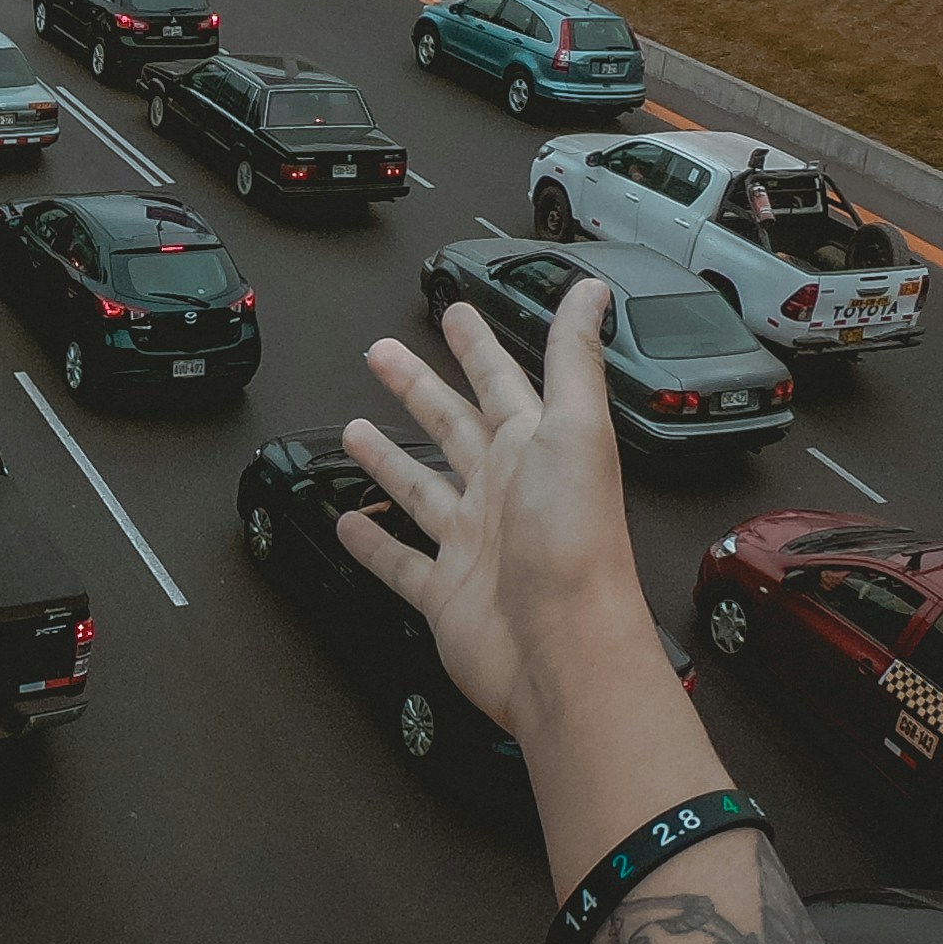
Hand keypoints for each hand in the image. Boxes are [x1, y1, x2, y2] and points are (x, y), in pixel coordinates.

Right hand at [332, 281, 658, 744]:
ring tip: (355, 429)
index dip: (477, 346)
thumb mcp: (578, 432)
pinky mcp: (446, 594)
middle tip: (383, 354)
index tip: (456, 312)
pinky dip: (373, 544)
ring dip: (388, 458)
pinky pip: (400, 562)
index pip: (501, 383)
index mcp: (535, 451)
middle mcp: (504, 493)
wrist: (562, 651)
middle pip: (452, 426)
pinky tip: (350, 523)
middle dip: (417, 387)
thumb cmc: (577, 547)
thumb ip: (576, 359)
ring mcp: (473, 544)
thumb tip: (592, 293)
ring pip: (421, 488)